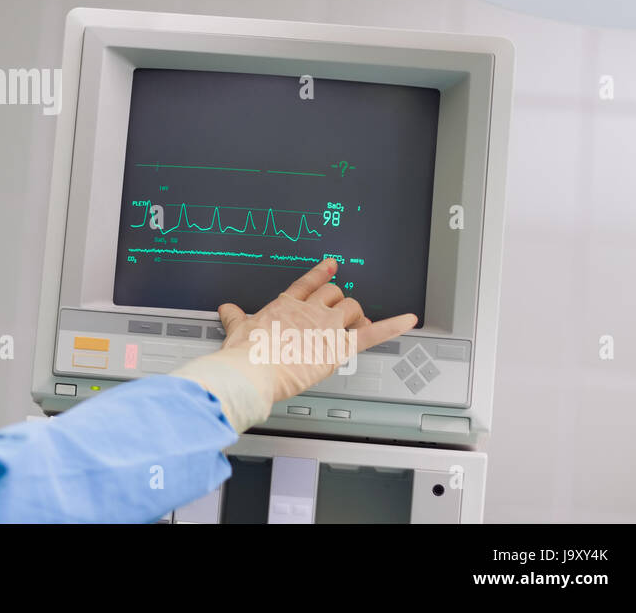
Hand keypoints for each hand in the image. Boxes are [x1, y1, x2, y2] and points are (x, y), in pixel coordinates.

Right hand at [218, 257, 416, 404]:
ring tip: (357, 325)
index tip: (332, 266)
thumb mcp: (236, 330)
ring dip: (357, 316)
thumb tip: (226, 309)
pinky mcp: (338, 347)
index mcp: (285, 305)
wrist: (251, 370)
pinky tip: (409, 321)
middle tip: (341, 314)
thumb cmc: (243, 354)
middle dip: (340, 302)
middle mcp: (309, 310)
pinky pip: (372, 334)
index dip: (321, 273)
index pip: (308, 283)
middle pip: (334, 294)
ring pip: (353, 308)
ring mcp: (326, 326)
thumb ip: (235, 317)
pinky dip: (394, 326)